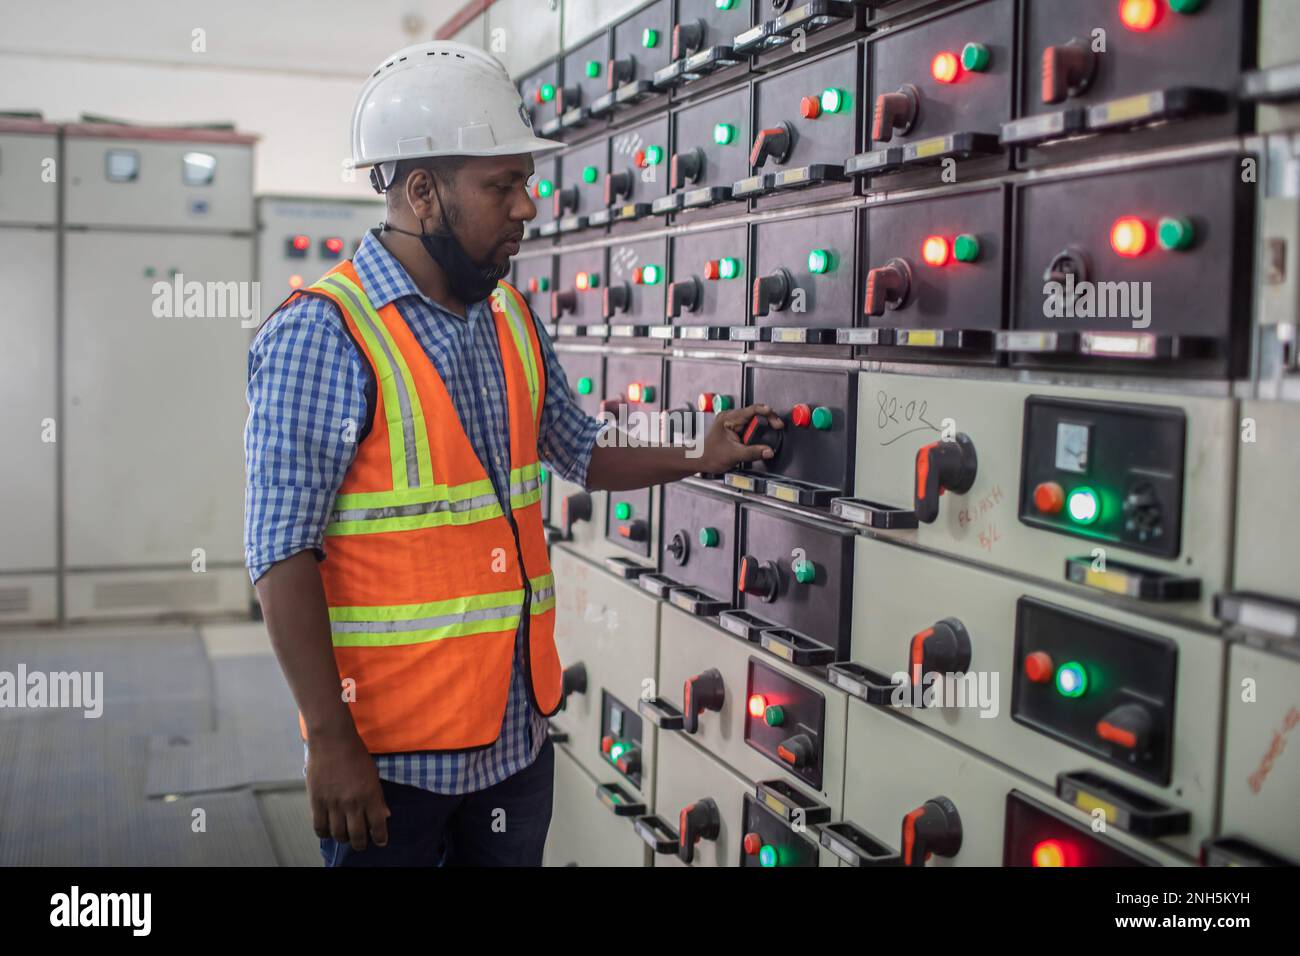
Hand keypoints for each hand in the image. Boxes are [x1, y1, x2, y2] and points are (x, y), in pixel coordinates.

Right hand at [307, 728, 390, 851]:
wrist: (333, 741)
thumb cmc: (356, 755)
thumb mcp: (373, 775)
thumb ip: (378, 797)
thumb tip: (384, 815)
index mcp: (370, 795)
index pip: (378, 825)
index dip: (380, 838)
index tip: (380, 841)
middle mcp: (353, 803)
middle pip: (357, 836)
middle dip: (360, 844)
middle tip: (360, 844)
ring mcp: (333, 803)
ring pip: (338, 834)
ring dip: (343, 838)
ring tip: (344, 836)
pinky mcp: (316, 801)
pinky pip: (319, 827)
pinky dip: (324, 833)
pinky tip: (328, 831)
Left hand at [696, 403, 783, 473]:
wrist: (699, 460)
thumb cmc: (709, 455)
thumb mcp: (735, 455)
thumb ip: (753, 452)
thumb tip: (768, 451)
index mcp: (728, 418)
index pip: (752, 410)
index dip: (766, 413)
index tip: (776, 420)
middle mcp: (730, 417)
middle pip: (754, 415)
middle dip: (767, 420)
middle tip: (777, 427)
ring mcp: (731, 423)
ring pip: (752, 422)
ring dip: (761, 428)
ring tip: (770, 430)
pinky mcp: (733, 429)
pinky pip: (748, 428)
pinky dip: (755, 433)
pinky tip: (759, 438)